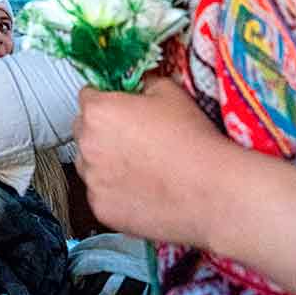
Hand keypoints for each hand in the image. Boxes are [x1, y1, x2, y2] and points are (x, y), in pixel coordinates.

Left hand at [73, 77, 234, 248]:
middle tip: (134, 139)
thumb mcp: (170, 92)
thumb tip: (140, 87)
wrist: (211, 193)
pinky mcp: (101, 210)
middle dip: (102, 132)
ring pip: (89, 166)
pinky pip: (100, 195)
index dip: (106, 100)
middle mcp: (87, 145)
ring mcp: (92, 181)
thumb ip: (144, 84)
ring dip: (105, 163)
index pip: (87, 98)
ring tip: (141, 168)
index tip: (120, 109)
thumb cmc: (192, 141)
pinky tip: (143, 190)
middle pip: (84, 131)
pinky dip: (115, 193)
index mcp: (98, 112)